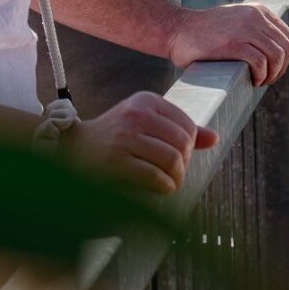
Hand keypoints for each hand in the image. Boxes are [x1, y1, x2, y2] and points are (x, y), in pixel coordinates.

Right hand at [66, 91, 216, 193]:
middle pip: (182, 143)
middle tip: (176, 174)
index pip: (186, 125)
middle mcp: (137, 113)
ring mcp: (126, 136)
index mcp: (146, 100)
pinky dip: (165, 187)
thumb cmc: (116, 137)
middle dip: (184, 164)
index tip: (179, 158)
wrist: (73, 149)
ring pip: (172, 160)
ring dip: (177, 178)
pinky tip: (163, 189)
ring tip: (171, 183)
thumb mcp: (146, 123)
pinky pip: (155, 176)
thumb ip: (179, 129)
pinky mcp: (116, 160)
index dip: (190, 146)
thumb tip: (215, 138)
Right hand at [165, 3, 288, 85]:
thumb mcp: (243, 27)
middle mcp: (255, 16)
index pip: (288, 37)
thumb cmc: (210, 33)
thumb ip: (269, 36)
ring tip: (258, 80)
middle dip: (280, 69)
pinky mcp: (233, 44)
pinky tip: (251, 80)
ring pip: (276, 57)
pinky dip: (260, 76)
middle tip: (265, 79)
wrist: (179, 30)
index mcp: (259, 11)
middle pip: (284, 49)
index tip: (269, 68)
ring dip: (271, 75)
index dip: (284, 58)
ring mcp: (244, 29)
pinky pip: (260, 63)